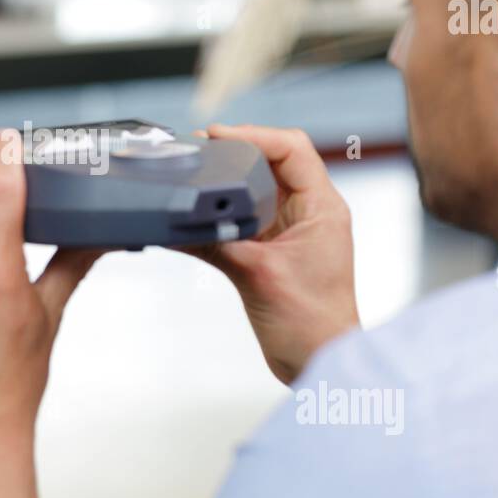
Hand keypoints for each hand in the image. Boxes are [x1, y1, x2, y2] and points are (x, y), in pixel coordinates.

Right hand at [176, 124, 358, 384]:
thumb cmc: (310, 324)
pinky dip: (219, 212)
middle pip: (271, 160)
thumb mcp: (257, 275)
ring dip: (226, 180)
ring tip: (192, 174)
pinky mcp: (271, 249)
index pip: (292, 148)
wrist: (318, 362)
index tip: (215, 136)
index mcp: (322, 207)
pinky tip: (193, 213)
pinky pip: (243, 217)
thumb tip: (176, 225)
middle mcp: (309, 211)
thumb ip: (216, 244)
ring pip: (256, 187)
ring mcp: (290, 230)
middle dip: (234, 150)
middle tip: (196, 150)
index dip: (253, 134)